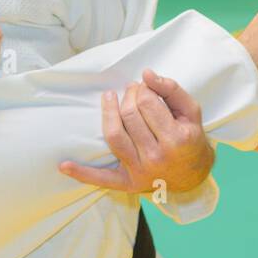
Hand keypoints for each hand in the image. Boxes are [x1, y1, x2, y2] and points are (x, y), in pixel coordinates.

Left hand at [60, 69, 213, 193]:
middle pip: (130, 116)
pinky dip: (82, 173)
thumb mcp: (191, 113)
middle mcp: (158, 156)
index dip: (141, 89)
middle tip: (130, 91)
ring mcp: (140, 171)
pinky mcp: (127, 183)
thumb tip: (146, 74)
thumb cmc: (190, 139)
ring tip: (109, 99)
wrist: (194, 177)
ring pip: (114, 136)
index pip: (147, 103)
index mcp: (177, 139)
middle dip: (127, 97)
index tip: (142, 86)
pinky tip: (64, 165)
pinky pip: (101, 179)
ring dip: (107, 113)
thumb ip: (172, 90)